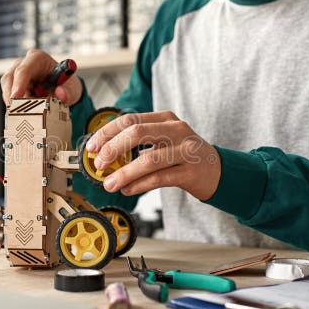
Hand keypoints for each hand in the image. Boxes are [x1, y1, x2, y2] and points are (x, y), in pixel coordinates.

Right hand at [0, 50, 82, 105]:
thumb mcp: (71, 88)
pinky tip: (25, 112)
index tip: (16, 97)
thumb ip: (68, 92)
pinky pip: (9, 97)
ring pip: (7, 89)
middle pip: (10, 78)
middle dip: (13, 96)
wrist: (63, 89)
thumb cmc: (65, 84)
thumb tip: (61, 95)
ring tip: (28, 113)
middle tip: (18, 112)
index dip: (19, 83)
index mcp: (38, 59)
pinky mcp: (12, 86)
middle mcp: (24, 64)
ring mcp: (16, 75)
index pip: (24, 69)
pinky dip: (16, 106)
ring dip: (15, 103)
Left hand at [86, 111, 220, 200]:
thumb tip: (103, 155)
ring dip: (124, 173)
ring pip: (149, 159)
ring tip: (110, 183)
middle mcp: (177, 130)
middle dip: (112, 149)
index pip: (129, 119)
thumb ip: (137, 144)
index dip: (107, 133)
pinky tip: (127, 189)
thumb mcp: (162, 140)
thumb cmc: (183, 155)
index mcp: (165, 118)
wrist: (217, 170)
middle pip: (137, 133)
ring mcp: (186, 150)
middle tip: (99, 164)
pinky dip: (139, 185)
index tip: (92, 147)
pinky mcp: (191, 172)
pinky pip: (160, 178)